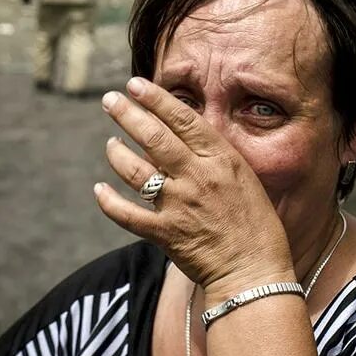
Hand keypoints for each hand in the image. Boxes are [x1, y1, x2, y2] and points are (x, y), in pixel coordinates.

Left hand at [95, 77, 291, 296]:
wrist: (254, 271)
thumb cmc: (256, 224)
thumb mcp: (244, 177)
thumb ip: (215, 156)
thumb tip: (186, 134)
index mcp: (220, 159)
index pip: (182, 119)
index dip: (155, 99)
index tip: (135, 84)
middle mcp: (196, 177)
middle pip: (152, 137)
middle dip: (126, 114)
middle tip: (108, 101)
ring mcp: (178, 204)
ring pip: (134, 170)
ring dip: (116, 153)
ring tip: (111, 144)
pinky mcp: (164, 232)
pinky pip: (126, 213)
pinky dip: (108, 201)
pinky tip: (99, 189)